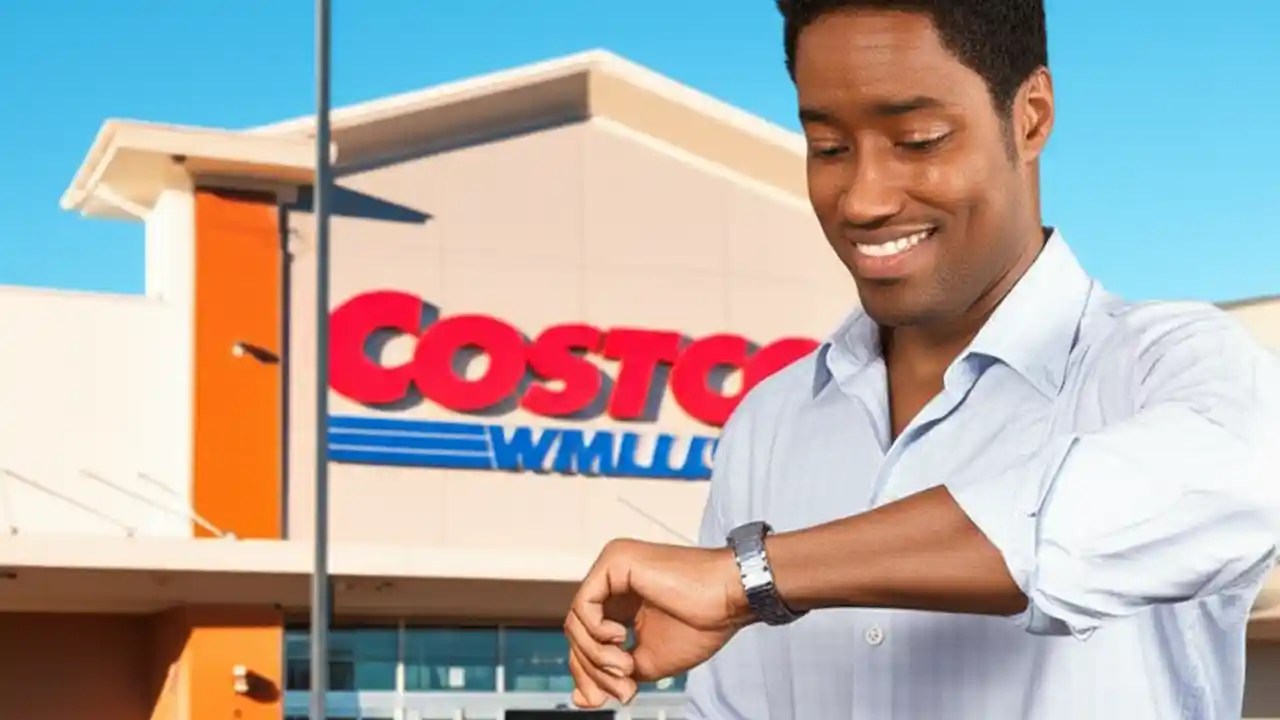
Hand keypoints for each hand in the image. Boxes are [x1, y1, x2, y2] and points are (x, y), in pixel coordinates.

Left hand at [563, 538, 751, 708]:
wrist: (728, 599)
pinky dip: (596, 631)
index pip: (585, 639)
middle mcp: (611, 581)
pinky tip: (622, 638)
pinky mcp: (615, 561)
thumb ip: (612, 675)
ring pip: (577, 621)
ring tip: (627, 666)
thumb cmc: (700, 624)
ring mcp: (611, 568)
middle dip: (593, 669)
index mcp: (620, 601)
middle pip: (577, 632)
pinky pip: (584, 603)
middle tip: (622, 687)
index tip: (601, 698)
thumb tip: (579, 699)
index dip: (589, 673)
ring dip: (597, 655)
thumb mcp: (647, 661)